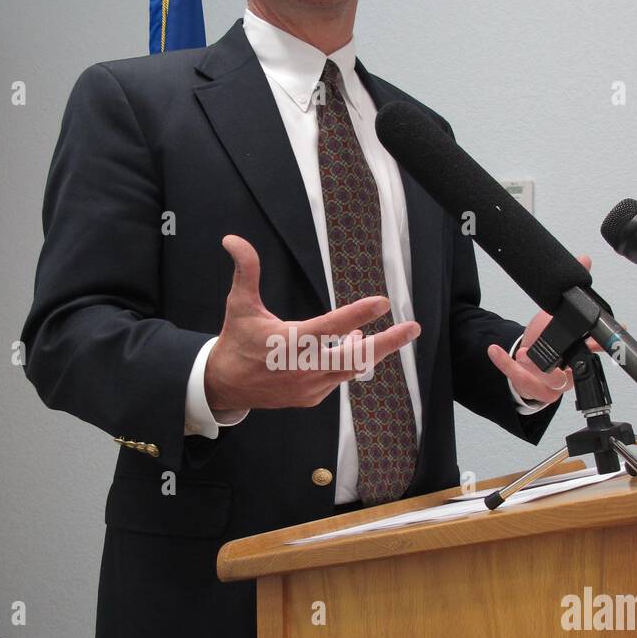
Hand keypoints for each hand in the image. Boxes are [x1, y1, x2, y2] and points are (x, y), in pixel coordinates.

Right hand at [204, 235, 420, 410]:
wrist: (224, 386)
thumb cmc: (236, 341)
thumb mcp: (239, 304)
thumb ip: (245, 270)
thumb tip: (233, 239)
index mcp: (291, 342)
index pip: (332, 326)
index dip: (359, 313)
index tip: (383, 302)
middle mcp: (305, 368)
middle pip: (356, 357)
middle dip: (388, 343)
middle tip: (412, 328)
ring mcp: (310, 387)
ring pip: (351, 369)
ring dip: (369, 350)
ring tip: (376, 334)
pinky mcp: (311, 398)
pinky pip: (338, 379)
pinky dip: (347, 363)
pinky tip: (345, 347)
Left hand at [486, 254, 598, 403]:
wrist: (528, 361)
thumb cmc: (545, 339)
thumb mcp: (557, 313)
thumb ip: (571, 290)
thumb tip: (585, 259)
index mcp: (577, 356)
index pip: (591, 353)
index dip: (595, 349)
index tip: (596, 342)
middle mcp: (565, 374)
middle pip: (566, 378)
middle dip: (557, 370)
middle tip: (545, 356)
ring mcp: (547, 384)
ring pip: (543, 382)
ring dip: (532, 368)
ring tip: (522, 354)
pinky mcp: (527, 385)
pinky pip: (515, 375)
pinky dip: (504, 362)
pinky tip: (494, 350)